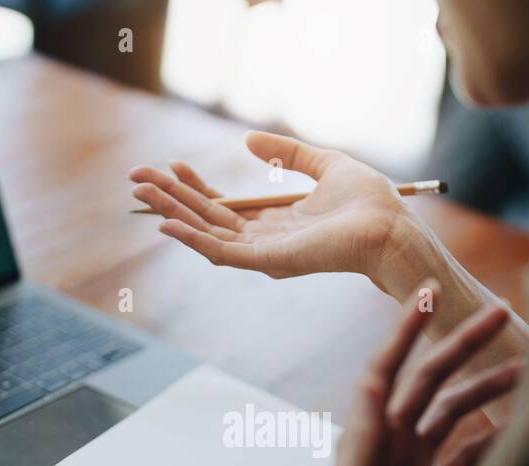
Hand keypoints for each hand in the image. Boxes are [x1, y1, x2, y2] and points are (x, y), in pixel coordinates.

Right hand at [129, 131, 418, 289]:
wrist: (391, 228)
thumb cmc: (369, 203)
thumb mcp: (325, 164)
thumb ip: (288, 152)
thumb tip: (247, 140)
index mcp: (277, 221)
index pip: (225, 206)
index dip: (196, 186)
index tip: (172, 164)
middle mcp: (265, 241)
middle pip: (207, 219)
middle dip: (171, 198)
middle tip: (137, 177)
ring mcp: (264, 254)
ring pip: (206, 234)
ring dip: (172, 214)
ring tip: (142, 193)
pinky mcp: (269, 262)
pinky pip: (222, 253)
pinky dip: (192, 239)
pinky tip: (167, 226)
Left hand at [312, 286, 522, 465]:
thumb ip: (362, 445)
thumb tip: (371, 385)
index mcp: (369, 436)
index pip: (390, 369)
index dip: (408, 330)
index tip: (431, 293)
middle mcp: (393, 443)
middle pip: (434, 381)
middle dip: (464, 345)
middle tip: (502, 312)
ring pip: (457, 414)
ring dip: (488, 390)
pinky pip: (469, 456)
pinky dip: (494, 438)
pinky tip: (521, 424)